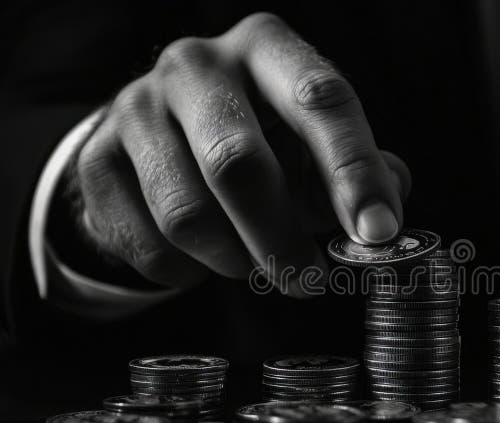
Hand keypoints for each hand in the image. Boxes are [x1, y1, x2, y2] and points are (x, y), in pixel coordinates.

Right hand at [72, 13, 409, 295]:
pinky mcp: (97, 161)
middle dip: (282, 240)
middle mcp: (195, 65)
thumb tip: (386, 213)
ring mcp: (136, 109)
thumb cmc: (260, 136)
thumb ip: (359, 169)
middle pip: (237, 164)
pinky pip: (150, 245)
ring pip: (188, 216)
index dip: (354, 171)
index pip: (320, 100)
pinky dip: (189, 273)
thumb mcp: (313, 139)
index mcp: (266, 48)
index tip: (378, 234)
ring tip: (254, 261)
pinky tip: (204, 259)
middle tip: (310, 282)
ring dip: (234, 260)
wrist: (161, 135)